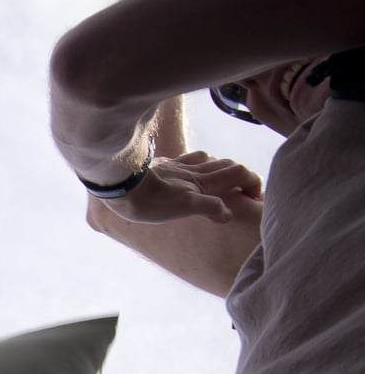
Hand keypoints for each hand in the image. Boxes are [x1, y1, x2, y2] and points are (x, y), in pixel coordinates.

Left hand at [104, 151, 262, 224]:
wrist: (118, 185)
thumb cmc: (149, 200)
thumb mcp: (184, 207)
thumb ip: (210, 207)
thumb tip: (229, 213)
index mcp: (202, 181)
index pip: (238, 172)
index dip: (253, 182)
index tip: (254, 198)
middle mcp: (192, 170)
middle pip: (226, 164)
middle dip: (239, 176)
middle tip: (241, 192)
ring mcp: (175, 166)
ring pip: (206, 160)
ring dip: (217, 168)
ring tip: (217, 183)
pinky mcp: (159, 166)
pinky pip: (183, 160)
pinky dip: (194, 165)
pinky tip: (185, 173)